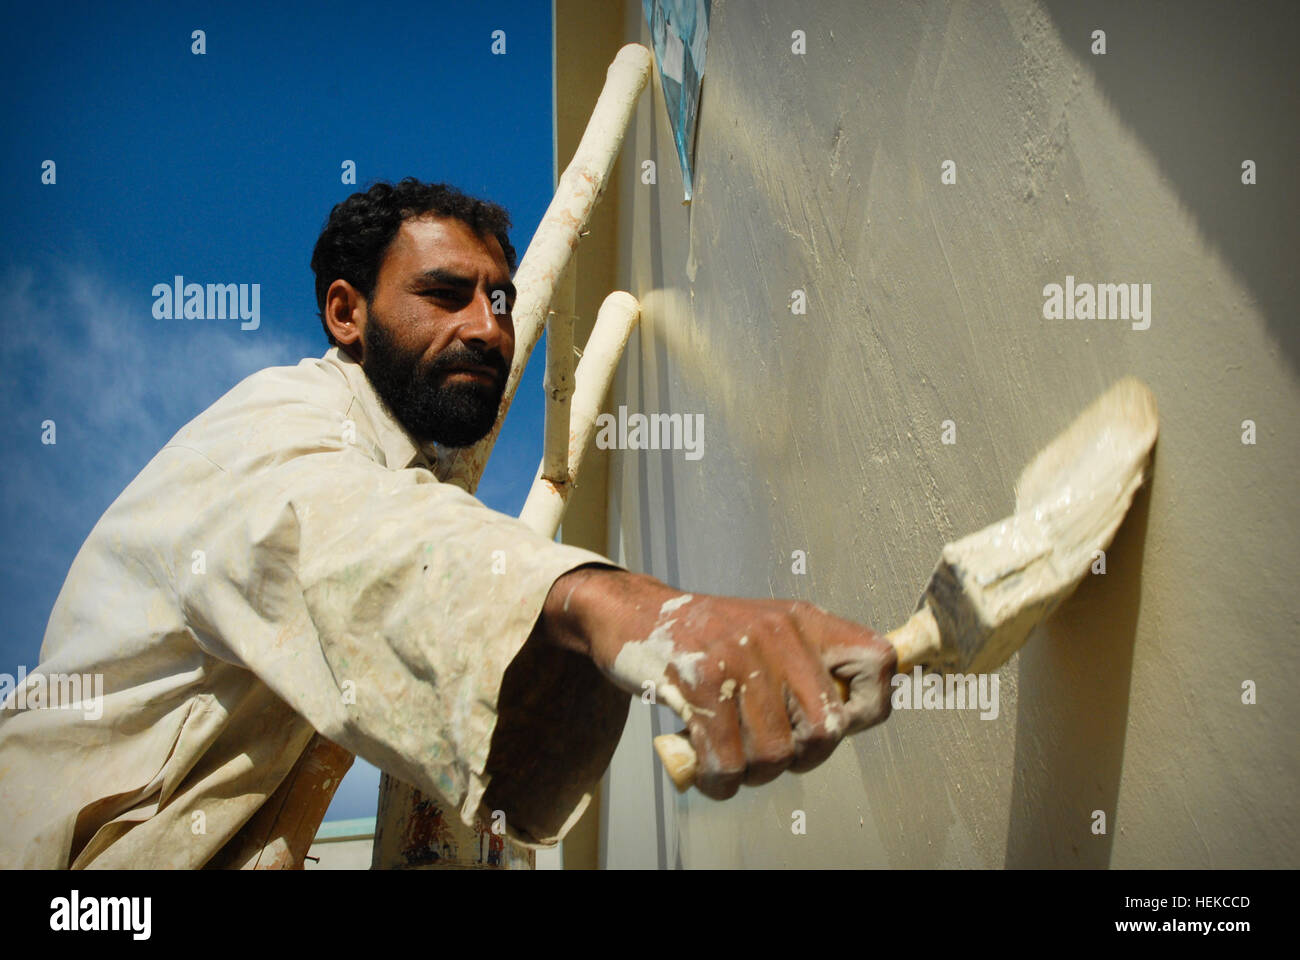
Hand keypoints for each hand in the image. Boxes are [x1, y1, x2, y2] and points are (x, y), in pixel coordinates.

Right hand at [542, 568, 895, 799]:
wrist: (634, 614)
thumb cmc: (706, 635)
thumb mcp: (769, 630)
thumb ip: (809, 665)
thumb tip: (851, 717)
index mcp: (805, 620)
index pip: (878, 661)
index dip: (870, 706)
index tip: (841, 723)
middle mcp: (779, 633)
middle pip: (826, 729)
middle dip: (803, 758)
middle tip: (776, 754)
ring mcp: (738, 657)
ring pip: (774, 753)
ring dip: (754, 774)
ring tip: (736, 760)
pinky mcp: (699, 682)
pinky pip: (727, 760)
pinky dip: (721, 781)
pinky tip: (711, 773)